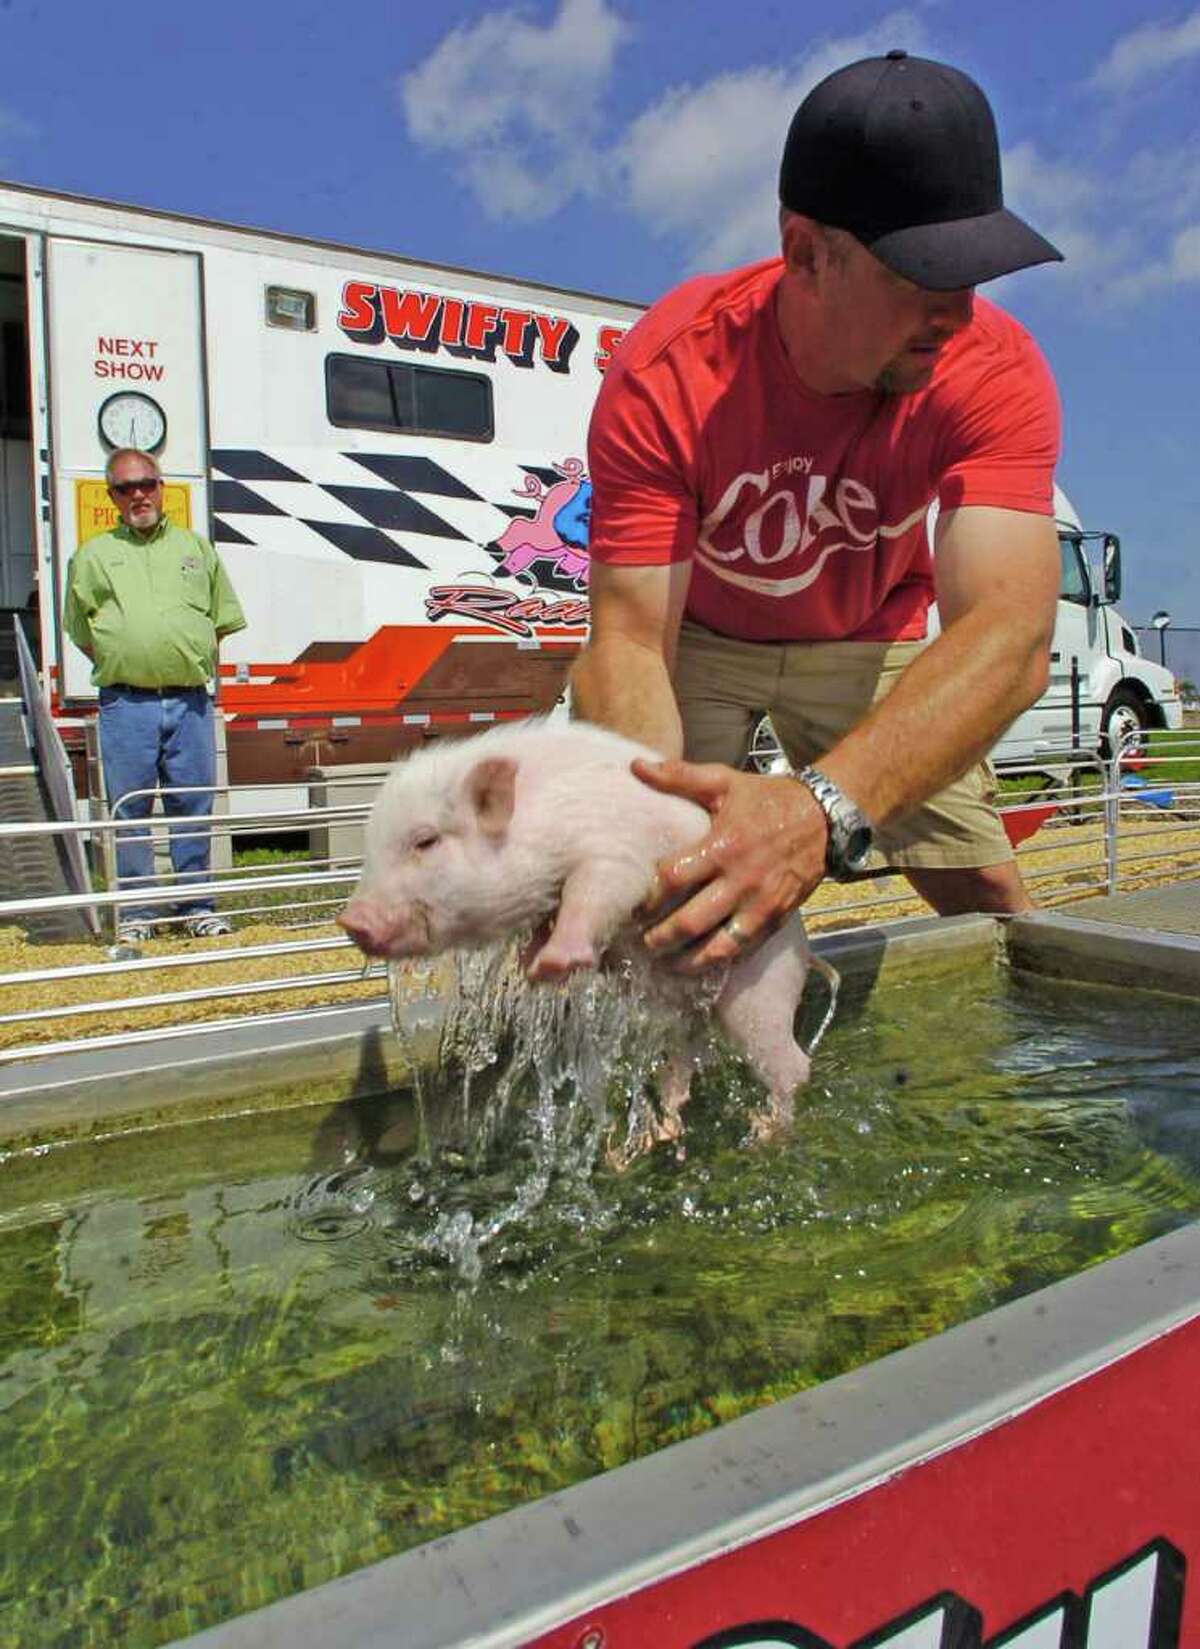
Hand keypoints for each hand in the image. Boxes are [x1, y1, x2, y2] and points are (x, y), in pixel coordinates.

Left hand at [633, 758, 828, 973]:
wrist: (824, 816)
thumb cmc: (767, 798)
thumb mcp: (724, 781)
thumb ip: (678, 776)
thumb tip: (636, 766)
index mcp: (723, 845)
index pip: (674, 879)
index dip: (649, 897)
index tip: (633, 907)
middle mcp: (742, 880)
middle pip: (691, 922)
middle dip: (660, 938)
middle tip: (641, 943)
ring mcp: (761, 904)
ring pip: (719, 946)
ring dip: (688, 960)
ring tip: (666, 963)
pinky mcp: (777, 918)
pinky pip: (745, 949)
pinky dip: (721, 962)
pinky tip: (701, 966)